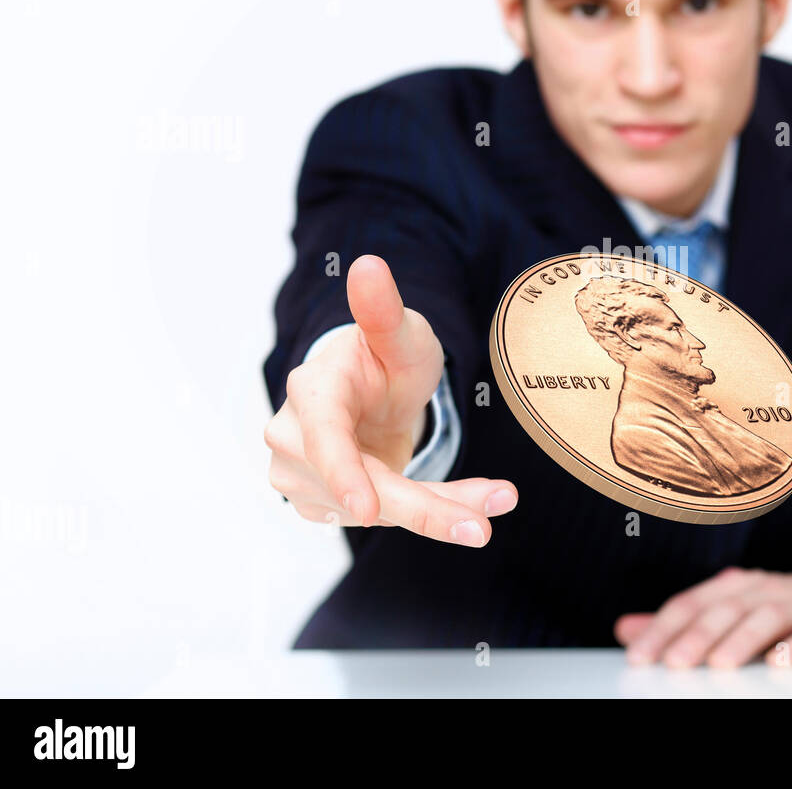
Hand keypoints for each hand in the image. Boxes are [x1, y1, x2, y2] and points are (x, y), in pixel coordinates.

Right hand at [263, 254, 517, 544]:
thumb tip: (369, 265)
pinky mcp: (325, 507)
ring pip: (383, 511)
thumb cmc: (385, 358)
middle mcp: (295, 440)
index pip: (322, 435)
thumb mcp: (399, 334)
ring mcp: (305, 479)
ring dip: (443, 510)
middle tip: (483, 527)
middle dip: (427, 509)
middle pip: (365, 487)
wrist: (373, 392)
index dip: (343, 473)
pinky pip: (387, 520)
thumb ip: (384, 311)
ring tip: (496, 500)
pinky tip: (468, 506)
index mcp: (313, 391)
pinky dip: (433, 514)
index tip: (367, 511)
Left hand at [614, 567, 791, 667]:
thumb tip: (625, 629)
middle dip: (698, 636)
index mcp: (735, 586)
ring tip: (721, 665)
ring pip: (768, 615)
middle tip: (675, 664)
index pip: (692, 604)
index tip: (638, 658)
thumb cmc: (775, 619)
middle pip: (726, 609)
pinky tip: (781, 663)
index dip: (663, 629)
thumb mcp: (727, 618)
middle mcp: (765, 587)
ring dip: (742, 640)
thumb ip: (680, 626)